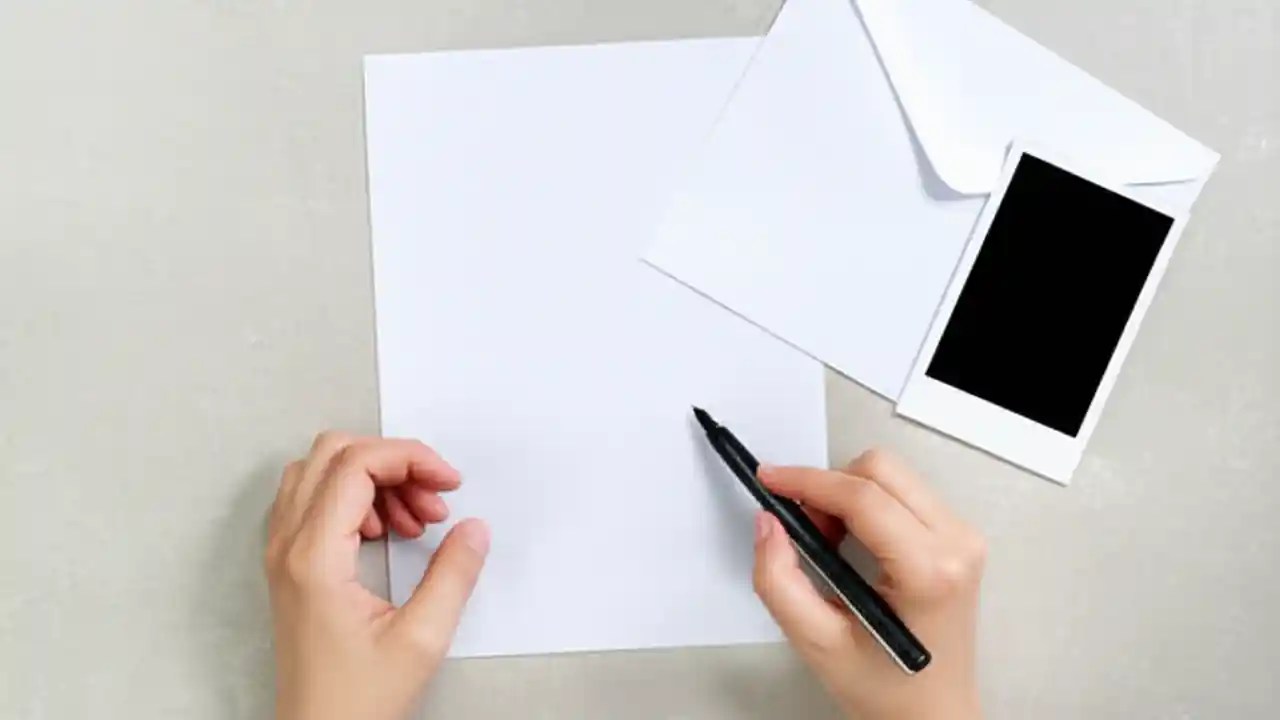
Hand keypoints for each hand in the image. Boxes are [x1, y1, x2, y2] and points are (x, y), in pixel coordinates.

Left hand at [264, 432, 490, 719]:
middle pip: (333, 454)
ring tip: (417, 520)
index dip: (409, 459)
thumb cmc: (356, 700)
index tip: (449, 481)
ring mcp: (283, 554)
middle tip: (435, 494)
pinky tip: (388, 532)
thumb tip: (474, 528)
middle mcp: (288, 545)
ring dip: (374, 479)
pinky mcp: (291, 565)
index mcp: (314, 557)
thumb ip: (452, 575)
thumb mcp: (421, 639)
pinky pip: (314, 501)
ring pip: (321, 473)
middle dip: (393, 462)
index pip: (355, 465)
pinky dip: (355, 499)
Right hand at [753, 451, 984, 719]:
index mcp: (929, 571)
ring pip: (892, 475)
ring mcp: (963, 538)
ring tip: (830, 544)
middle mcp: (957, 545)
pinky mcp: (959, 537)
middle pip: (880, 470)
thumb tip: (769, 525)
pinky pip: (904, 492)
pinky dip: (867, 505)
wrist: (931, 713)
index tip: (771, 481)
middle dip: (829, 489)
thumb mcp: (816, 642)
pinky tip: (853, 543)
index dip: (808, 481)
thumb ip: (779, 580)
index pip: (862, 496)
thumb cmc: (887, 688)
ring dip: (847, 497)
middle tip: (806, 531)